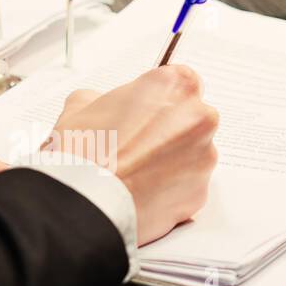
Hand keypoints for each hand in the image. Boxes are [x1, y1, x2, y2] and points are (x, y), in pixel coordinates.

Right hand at [44, 65, 218, 244]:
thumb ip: (102, 97)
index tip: (149, 113)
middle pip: (193, 120)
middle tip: (138, 146)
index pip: (183, 83)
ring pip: (194, 156)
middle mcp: (199, 117)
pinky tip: (143, 192)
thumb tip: (99, 103)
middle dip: (170, 132)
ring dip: (171, 162)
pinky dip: (171, 190)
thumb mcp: (80, 105)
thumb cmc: (83, 153)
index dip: (162, 101)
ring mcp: (205, 156)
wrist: (84, 201)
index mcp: (176, 86)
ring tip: (136, 173)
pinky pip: (189, 187)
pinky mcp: (201, 191)